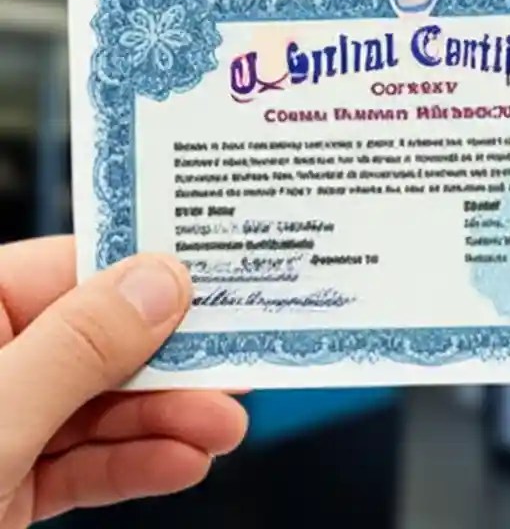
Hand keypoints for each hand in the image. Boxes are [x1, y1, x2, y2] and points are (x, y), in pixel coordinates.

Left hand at [0, 237, 246, 526]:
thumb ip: (78, 346)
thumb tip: (160, 282)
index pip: (69, 270)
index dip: (150, 275)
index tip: (222, 281)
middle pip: (99, 342)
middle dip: (172, 364)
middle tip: (240, 366)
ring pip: (101, 406)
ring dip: (168, 419)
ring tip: (224, 429)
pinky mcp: (8, 485)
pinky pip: (86, 463)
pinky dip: (137, 465)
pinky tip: (182, 463)